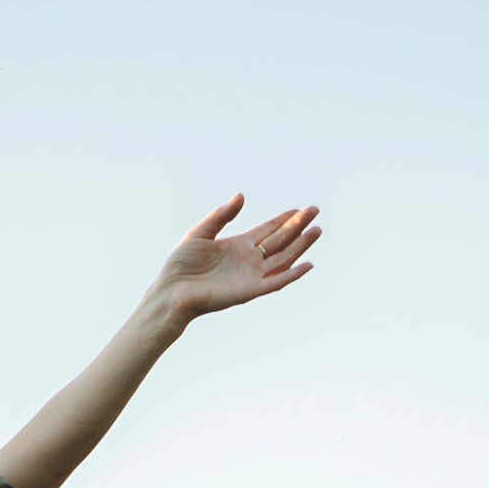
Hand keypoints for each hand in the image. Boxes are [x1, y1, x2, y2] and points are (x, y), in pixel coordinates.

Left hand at [147, 195, 320, 323]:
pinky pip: (277, 282)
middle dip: (298, 226)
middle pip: (280, 241)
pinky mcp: (251, 290)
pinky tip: (308, 264)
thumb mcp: (201, 232)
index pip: (268, 230)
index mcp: (238, 245)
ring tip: (317, 231)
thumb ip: (222, 215)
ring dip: (301, 246)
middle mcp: (249, 260)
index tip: (299, 209)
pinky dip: (292, 274)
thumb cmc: (181, 264)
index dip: (284, 219)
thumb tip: (241, 196)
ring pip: (283, 258)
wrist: (172, 291)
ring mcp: (252, 275)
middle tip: (315, 211)